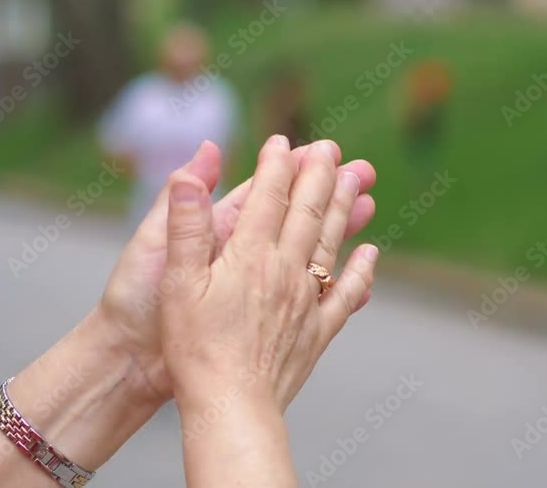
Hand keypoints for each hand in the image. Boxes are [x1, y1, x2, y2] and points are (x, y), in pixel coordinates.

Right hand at [159, 136, 378, 411]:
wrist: (231, 405)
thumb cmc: (194, 348)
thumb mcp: (177, 283)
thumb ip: (186, 226)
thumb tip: (189, 176)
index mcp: (249, 255)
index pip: (268, 196)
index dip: (276, 165)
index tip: (283, 141)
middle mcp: (285, 270)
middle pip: (308, 211)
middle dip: (319, 174)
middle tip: (332, 147)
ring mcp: (307, 300)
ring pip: (330, 242)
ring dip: (344, 207)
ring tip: (357, 179)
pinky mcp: (317, 330)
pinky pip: (346, 294)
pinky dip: (361, 271)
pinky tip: (370, 254)